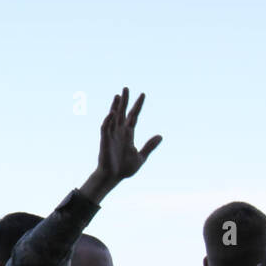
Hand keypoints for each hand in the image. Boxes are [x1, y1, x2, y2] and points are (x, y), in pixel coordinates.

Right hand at [81, 88, 162, 203]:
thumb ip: (150, 146)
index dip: (138, 105)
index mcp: (128, 134)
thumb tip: (160, 136)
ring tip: (118, 96)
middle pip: (122, 112)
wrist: (113, 178)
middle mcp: (119, 132)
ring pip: (113, 117)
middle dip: (124, 101)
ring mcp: (111, 135)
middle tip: (126, 88)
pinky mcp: (105, 141)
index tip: (143, 94)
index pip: (133, 116)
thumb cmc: (124, 169)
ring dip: (115, 106)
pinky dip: (108, 120)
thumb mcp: (140, 157)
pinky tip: (112, 113)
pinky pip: (105, 128)